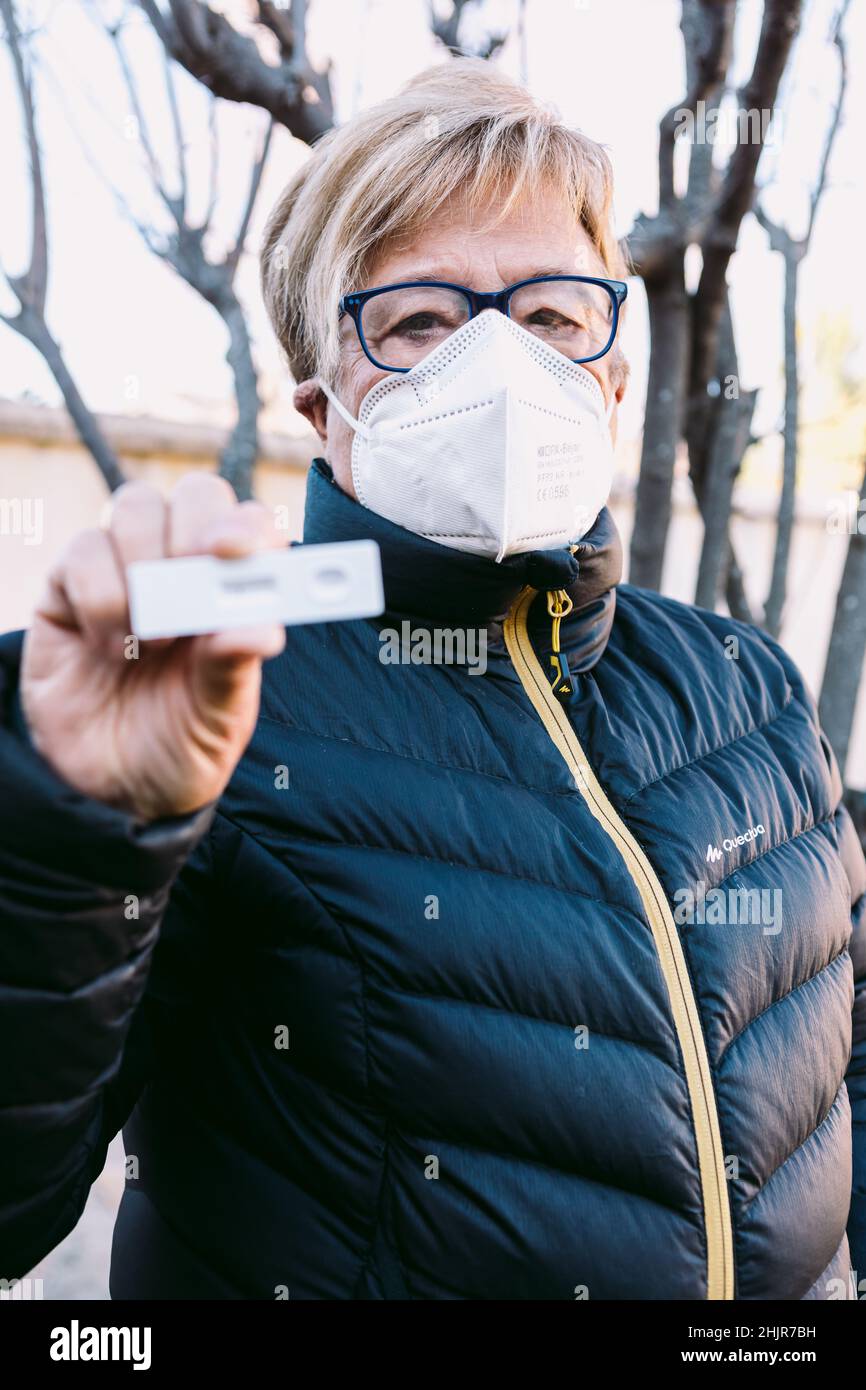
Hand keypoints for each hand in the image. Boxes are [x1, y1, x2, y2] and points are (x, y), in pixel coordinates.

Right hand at [20, 473, 286, 820]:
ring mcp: (125, 570)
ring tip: (150, 638)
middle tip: (189, 581)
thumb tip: (259, 628)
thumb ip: (234, 667)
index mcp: (237, 593)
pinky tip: (110, 646)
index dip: (248, 526)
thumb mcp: (219, 717)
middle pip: (197, 495)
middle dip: (195, 529)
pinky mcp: (68, 587)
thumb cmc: (181, 743)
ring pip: (135, 507)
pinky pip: (83, 550)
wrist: (114, 789)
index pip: (253, 527)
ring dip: (144, 567)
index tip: (236, 552)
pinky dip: (99, 594)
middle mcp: (185, 569)